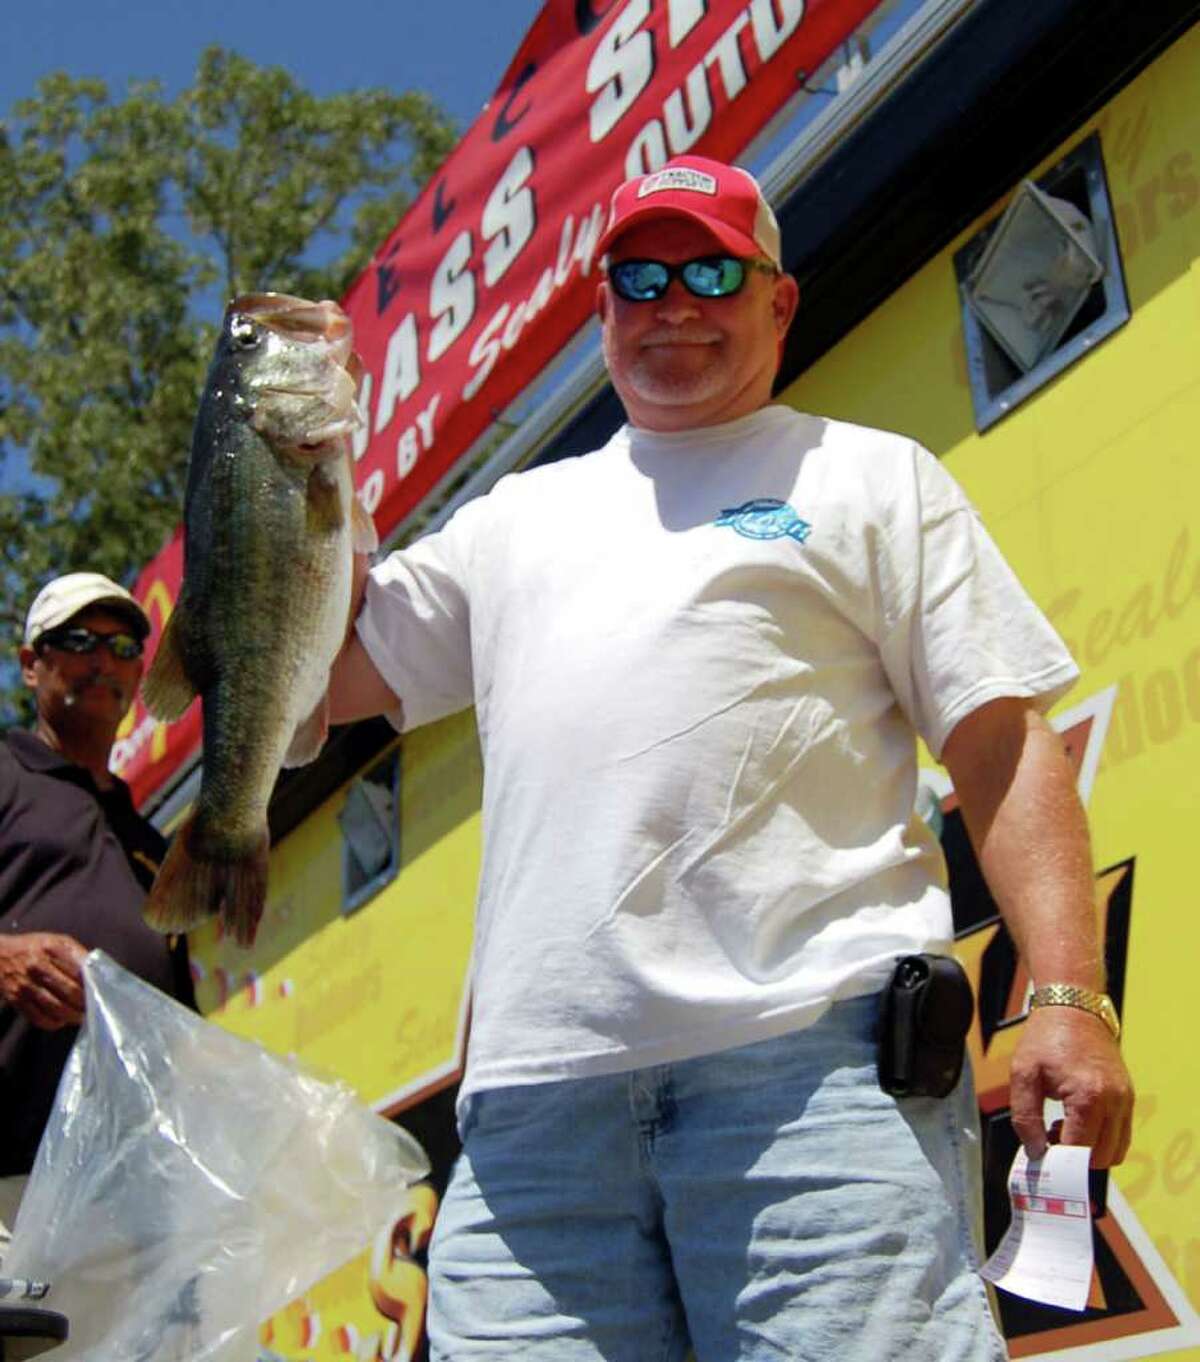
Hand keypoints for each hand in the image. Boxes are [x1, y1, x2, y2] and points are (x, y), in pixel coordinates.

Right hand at [0, 931, 88, 1028]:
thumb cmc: (34, 947)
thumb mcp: (56, 941)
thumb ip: (77, 953)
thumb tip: (96, 970)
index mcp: (52, 949)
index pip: (79, 971)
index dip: (92, 984)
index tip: (100, 990)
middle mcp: (38, 967)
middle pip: (69, 992)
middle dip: (85, 1003)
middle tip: (94, 1007)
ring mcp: (26, 985)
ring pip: (55, 1008)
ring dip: (73, 1016)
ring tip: (81, 1017)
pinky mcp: (17, 1000)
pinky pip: (38, 1018)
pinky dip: (53, 1023)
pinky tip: (62, 1020)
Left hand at [1009, 1005, 1133, 1167]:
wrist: (1073, 1008)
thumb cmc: (1045, 1038)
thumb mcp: (1023, 1074)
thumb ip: (1025, 1116)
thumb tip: (1035, 1152)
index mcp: (1088, 1096)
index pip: (1078, 1149)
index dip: (1058, 1159)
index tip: (1040, 1155)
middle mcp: (1114, 1101)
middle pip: (1101, 1157)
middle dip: (1074, 1156)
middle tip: (1049, 1136)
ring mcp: (1126, 1099)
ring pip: (1116, 1150)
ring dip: (1090, 1150)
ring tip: (1063, 1127)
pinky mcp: (1128, 1096)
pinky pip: (1122, 1134)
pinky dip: (1102, 1138)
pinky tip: (1077, 1119)